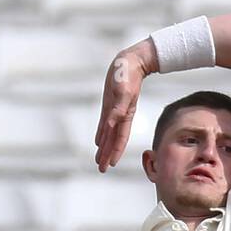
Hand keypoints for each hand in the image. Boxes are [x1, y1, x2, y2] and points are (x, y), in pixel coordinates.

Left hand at [94, 39, 156, 172]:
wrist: (132, 60)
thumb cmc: (128, 73)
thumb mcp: (124, 90)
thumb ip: (119, 108)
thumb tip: (112, 124)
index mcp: (124, 115)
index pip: (119, 138)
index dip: (114, 152)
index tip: (109, 165)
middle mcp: (120, 116)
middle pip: (113, 140)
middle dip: (106, 155)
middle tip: (100, 170)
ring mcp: (115, 111)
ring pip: (108, 134)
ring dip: (103, 147)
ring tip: (98, 160)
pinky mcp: (110, 104)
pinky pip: (105, 123)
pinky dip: (102, 134)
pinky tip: (98, 142)